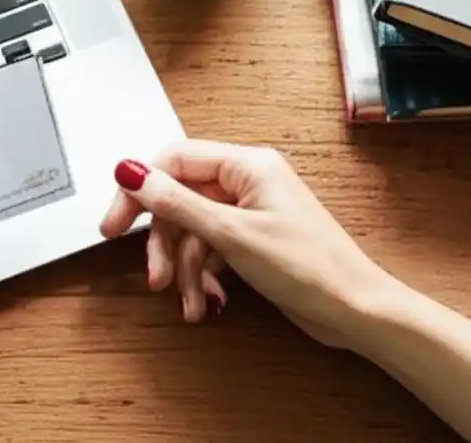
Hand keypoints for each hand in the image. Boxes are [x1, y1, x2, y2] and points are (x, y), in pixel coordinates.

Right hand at [100, 139, 401, 350]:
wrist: (356, 310)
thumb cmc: (311, 269)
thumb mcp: (232, 235)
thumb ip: (176, 203)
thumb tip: (132, 171)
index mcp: (246, 165)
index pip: (174, 161)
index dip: (139, 190)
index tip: (115, 223)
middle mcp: (247, 182)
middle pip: (180, 200)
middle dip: (164, 243)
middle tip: (152, 276)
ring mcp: (251, 211)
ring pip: (193, 231)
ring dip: (183, 269)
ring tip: (186, 301)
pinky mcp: (253, 239)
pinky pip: (211, 249)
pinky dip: (202, 277)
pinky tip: (206, 302)